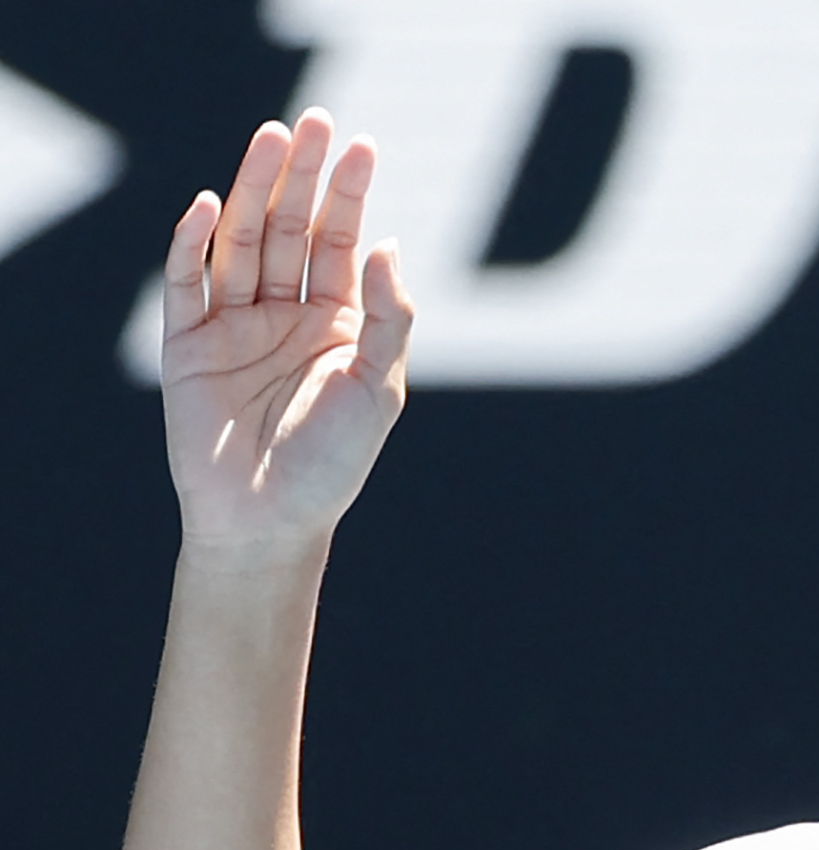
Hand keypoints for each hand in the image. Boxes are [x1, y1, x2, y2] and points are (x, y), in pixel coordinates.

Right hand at [161, 110, 410, 562]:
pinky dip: (191, 243)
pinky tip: (204, 204)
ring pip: (240, 241)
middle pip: (288, 227)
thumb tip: (390, 243)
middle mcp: (286, 313)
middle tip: (312, 120)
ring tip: (269, 139)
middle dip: (300, 175)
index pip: (340, 241)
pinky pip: (188, 282)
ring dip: (249, 189)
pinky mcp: (188, 342)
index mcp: (338, 321)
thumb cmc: (334, 462)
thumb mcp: (378, 387)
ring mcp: (235, 323)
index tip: (361, 144)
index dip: (347, 192)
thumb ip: (389, 317)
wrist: (271, 520)